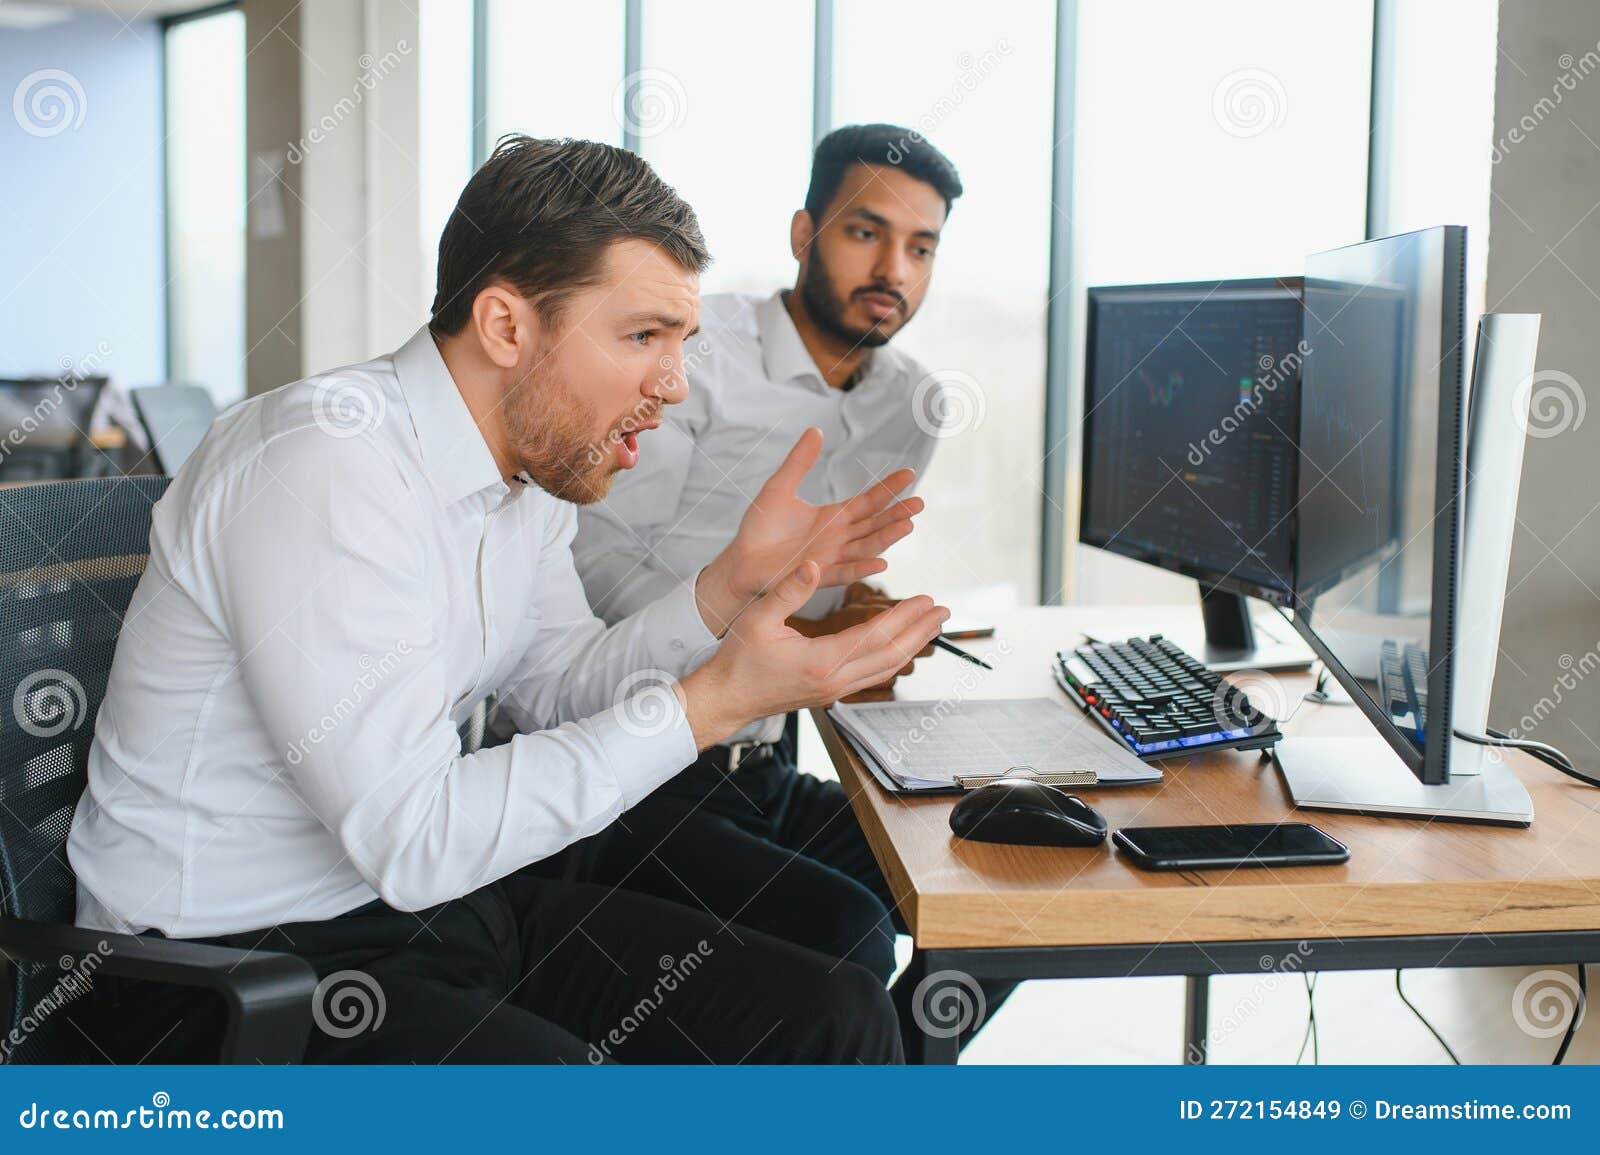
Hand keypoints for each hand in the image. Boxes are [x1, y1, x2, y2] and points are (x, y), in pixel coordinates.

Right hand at [678, 562, 948, 748]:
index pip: (875, 637)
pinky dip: (892, 657)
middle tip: (943, 612)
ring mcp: (835, 691)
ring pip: (885, 669)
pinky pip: (872, 675)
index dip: (903, 617)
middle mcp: (835, 680)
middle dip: (920, 632)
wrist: (727, 698)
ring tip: (931, 626)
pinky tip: (901, 645)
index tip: (926, 599)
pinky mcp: (831, 692)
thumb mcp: (759, 618)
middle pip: (891, 656)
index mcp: (821, 661)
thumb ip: (789, 590)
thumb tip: (812, 563)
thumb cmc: (739, 659)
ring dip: (912, 646)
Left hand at [695, 429, 921, 633]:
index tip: (909, 473)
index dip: (888, 488)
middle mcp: (839, 538)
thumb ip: (799, 462)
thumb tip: (816, 430)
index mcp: (834, 517)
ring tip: (907, 524)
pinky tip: (882, 562)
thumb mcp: (779, 487)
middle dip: (896, 514)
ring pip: (866, 547)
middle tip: (919, 502)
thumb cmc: (760, 528)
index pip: (868, 501)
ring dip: (886, 538)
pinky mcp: (816, 576)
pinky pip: (844, 573)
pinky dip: (862, 568)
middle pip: (875, 524)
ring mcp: (831, 558)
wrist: (741, 560)